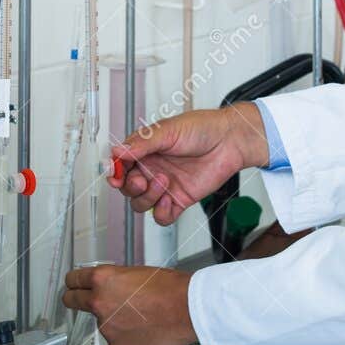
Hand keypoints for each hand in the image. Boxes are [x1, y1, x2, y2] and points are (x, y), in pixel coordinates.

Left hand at [61, 265, 195, 344]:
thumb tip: (108, 290)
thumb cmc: (169, 289)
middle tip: (79, 300)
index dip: (73, 282)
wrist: (186, 310)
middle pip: (72, 301)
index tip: (72, 286)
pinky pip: (116, 340)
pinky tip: (143, 329)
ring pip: (102, 323)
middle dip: (74, 299)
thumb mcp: (135, 274)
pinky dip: (126, 336)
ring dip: (113, 321)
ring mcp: (106, 327)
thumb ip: (114, 282)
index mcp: (102, 280)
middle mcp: (99, 303)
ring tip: (140, 317)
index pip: (74, 279)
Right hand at [111, 102, 268, 225]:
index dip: (114, 172)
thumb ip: (142, 143)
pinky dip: (162, 212)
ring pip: (141, 204)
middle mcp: (152, 169)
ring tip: (164, 182)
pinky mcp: (180, 199)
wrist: (230, 141)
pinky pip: (162, 216)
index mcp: (145, 151)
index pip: (120, 165)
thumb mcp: (168, 130)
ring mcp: (165, 186)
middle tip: (142, 179)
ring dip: (147, 198)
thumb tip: (117, 152)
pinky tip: (170, 200)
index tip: (115, 175)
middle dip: (130, 186)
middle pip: (127, 188)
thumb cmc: (202, 128)